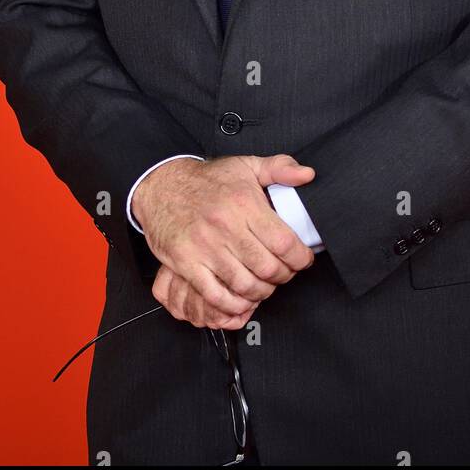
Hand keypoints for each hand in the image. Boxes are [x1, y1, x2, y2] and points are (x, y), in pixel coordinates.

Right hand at [132, 153, 315, 320]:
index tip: (302, 259)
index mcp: (244, 203)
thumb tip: (306, 175)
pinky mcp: (186, 263)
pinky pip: (215, 295)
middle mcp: (225, 226)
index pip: (284, 243)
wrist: (162, 186)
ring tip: (264, 285)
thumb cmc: (207, 180)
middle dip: (283, 276)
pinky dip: (233, 304)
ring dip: (262, 292)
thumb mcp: (246, 165)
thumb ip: (280, 167)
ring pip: (245, 285)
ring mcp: (204, 247)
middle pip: (268, 268)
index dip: (300, 258)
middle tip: (284, 273)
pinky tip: (241, 298)